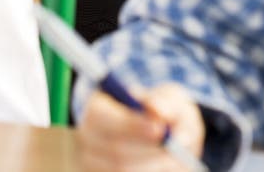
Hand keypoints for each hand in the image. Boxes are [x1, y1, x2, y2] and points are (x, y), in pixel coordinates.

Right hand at [78, 83, 204, 170]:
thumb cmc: (163, 113)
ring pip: (122, 171)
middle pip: (115, 152)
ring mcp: (91, 164)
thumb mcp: (168, 99)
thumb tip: (156, 109)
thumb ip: (165, 101)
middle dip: (150, 152)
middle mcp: (87, 138)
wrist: (163, 139)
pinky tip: (163, 166)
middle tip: (175, 149)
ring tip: (176, 158)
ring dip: (154, 167)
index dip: (131, 125)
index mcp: (96, 108)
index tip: (160, 129)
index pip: (104, 118)